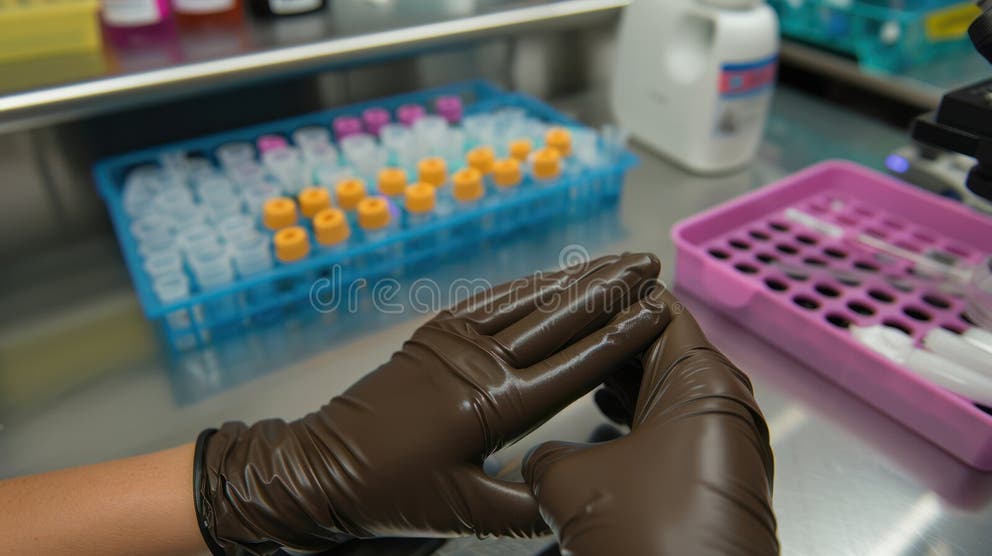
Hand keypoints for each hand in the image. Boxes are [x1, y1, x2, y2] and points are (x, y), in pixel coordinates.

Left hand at [195, 253, 670, 554]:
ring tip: (615, 261)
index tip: (658, 309)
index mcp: (496, 405)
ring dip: (575, 277)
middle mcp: (479, 362)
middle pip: (558, 317)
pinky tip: (554, 274)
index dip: (621, 335)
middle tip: (648, 264)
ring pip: (528, 300)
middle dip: (609, 289)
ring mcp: (454, 339)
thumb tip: (578, 499)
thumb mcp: (469, 513)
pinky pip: (491, 300)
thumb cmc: (393, 494)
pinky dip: (529, 284)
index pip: (576, 364)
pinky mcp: (434, 332)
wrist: (320, 468)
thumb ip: (532, 507)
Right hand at [523, 290, 778, 555]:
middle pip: (660, 348)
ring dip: (618, 383)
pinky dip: (635, 421)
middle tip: (558, 330)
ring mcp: (721, 444)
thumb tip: (538, 457)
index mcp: (703, 382)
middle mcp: (723, 405)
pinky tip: (603, 427)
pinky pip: (670, 430)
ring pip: (663, 392)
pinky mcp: (713, 480)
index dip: (610, 295)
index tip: (570, 290)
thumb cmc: (653, 541)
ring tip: (571, 371)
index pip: (658, 309)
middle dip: (606, 341)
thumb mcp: (572, 483)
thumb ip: (544, 454)